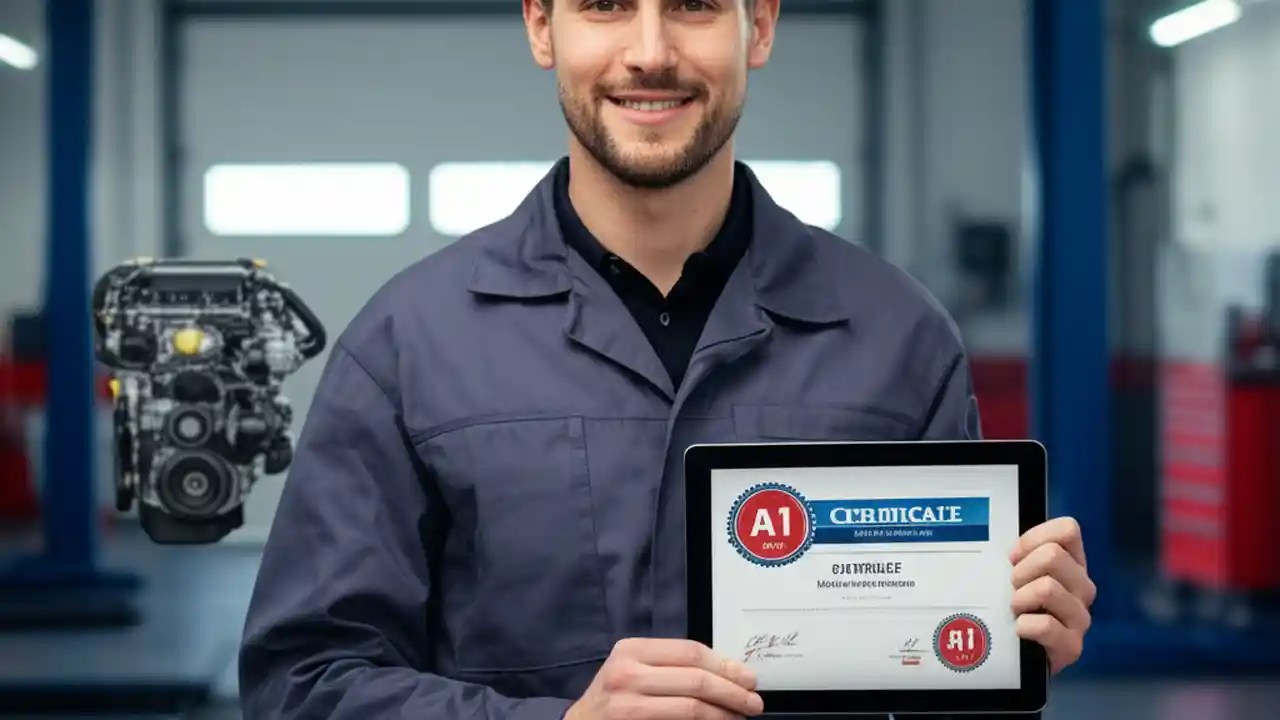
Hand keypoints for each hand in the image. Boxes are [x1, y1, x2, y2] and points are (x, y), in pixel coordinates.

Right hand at [566, 638, 763, 719]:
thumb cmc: (613, 697)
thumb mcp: (633, 670)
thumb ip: (669, 666)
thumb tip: (726, 673)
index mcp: (632, 650)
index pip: (691, 652)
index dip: (726, 666)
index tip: (748, 678)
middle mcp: (627, 674)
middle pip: (696, 680)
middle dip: (732, 692)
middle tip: (753, 702)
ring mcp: (626, 705)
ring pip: (691, 708)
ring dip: (723, 714)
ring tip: (740, 717)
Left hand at [1009, 516, 1095, 674]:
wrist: (1017, 654)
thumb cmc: (1013, 606)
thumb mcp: (1015, 574)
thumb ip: (1017, 555)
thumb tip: (1005, 545)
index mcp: (1072, 564)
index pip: (1067, 530)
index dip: (1033, 539)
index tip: (1013, 558)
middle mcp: (1082, 587)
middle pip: (1053, 556)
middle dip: (1021, 570)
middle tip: (1012, 589)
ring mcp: (1080, 617)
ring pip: (1047, 588)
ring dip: (1020, 599)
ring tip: (1015, 611)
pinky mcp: (1072, 646)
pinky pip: (1045, 625)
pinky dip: (1024, 626)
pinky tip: (1019, 630)